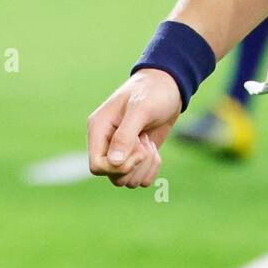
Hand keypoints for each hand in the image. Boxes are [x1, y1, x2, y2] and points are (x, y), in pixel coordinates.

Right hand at [87, 70, 180, 187]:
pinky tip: (155, 150)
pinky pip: (140, 179)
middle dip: (134, 164)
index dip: (117, 168)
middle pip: (113, 177)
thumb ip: (125, 135)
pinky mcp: (136, 157)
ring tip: (148, 141)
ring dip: (144, 166)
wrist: (170, 87)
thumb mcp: (141, 108)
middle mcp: (107, 143)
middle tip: (144, 141)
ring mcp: (121, 152)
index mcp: (99, 129)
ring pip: (127, 180)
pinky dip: (151, 169)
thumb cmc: (153, 91)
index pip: (96, 166)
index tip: (138, 153)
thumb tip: (114, 162)